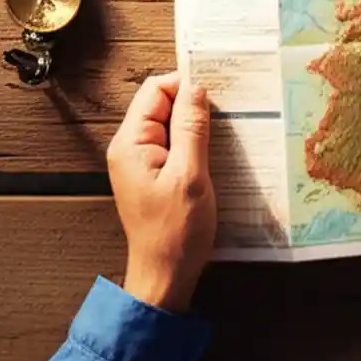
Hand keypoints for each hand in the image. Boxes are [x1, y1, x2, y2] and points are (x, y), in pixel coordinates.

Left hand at [106, 72, 215, 312]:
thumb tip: (197, 88)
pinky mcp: (155, 175)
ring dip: (197, 124)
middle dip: (194, 102)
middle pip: (162, 104)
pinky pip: (175, 145)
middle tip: (229, 108)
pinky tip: (216, 150)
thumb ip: (192, 129)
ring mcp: (141, 162)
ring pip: (171, 124)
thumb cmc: (175, 232)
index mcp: (130, 143)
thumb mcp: (190, 176)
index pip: (155, 91)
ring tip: (227, 129)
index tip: (220, 88)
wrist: (164, 276)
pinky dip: (195, 142)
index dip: (186, 84)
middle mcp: (130, 148)